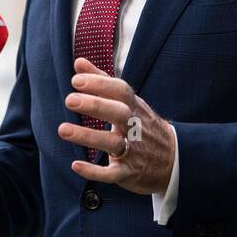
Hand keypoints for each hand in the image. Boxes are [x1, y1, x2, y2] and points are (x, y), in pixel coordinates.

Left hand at [59, 57, 174, 194]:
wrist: (174, 159)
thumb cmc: (142, 124)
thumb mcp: (128, 101)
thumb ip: (101, 81)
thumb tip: (78, 61)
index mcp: (133, 107)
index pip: (120, 90)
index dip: (99, 84)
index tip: (76, 80)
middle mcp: (134, 126)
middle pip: (118, 113)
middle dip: (95, 106)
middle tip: (69, 100)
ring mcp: (133, 150)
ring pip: (112, 143)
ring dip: (88, 136)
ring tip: (62, 129)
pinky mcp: (129, 172)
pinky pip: (112, 174)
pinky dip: (95, 171)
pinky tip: (76, 165)